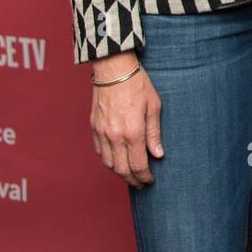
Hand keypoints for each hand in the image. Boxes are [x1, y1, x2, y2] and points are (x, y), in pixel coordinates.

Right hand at [89, 54, 162, 187]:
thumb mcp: (154, 106)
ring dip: (120, 173)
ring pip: (109, 163)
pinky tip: (117, 160)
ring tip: (130, 174)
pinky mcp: (94, 127)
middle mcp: (115, 135)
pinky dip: (108, 160)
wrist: (113, 68)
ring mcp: (102, 132)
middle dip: (133, 180)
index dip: (144, 177)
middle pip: (122, 170)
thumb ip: (154, 133)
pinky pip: (99, 152)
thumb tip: (158, 154)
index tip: (150, 181)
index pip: (138, 166)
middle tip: (141, 183)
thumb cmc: (137, 83)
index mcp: (133, 131)